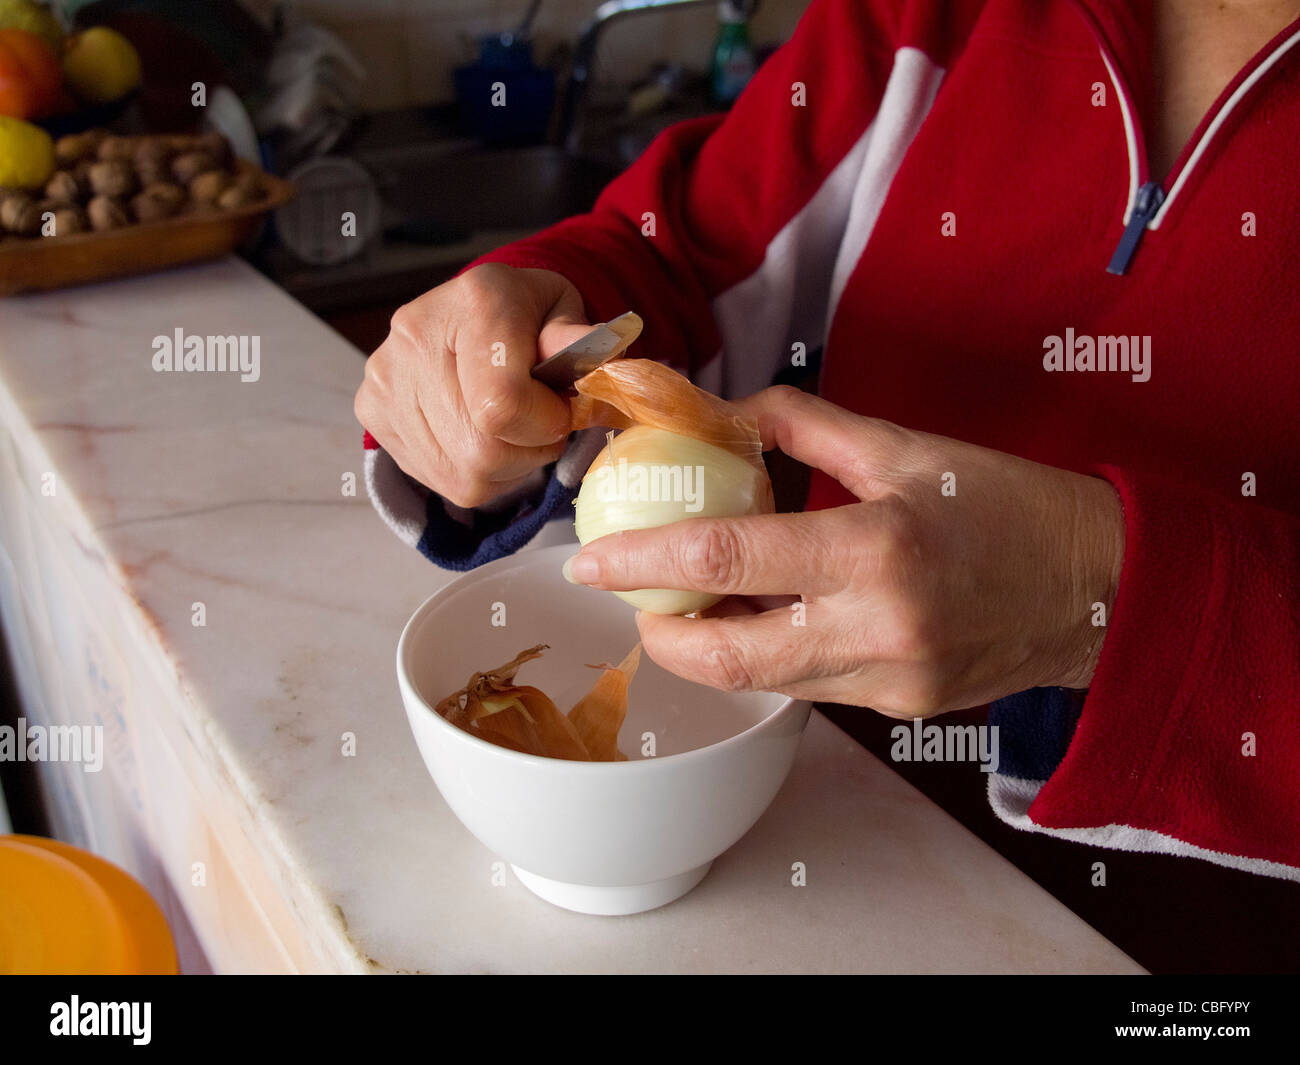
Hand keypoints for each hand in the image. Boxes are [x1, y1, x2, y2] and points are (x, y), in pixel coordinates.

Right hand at [354, 264, 592, 506]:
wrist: (470, 308)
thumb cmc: (527, 316)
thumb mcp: (566, 314)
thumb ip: (583, 344)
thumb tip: (605, 368)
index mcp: (475, 302)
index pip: (501, 406)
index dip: (543, 423)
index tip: (558, 408)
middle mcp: (415, 339)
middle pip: (482, 451)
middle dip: (528, 448)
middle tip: (537, 420)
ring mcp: (385, 381)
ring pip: (464, 475)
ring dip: (504, 465)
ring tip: (508, 425)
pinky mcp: (374, 414)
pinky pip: (441, 479)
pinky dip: (474, 470)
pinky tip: (478, 433)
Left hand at [563, 386, 1125, 715]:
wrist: (1099, 586)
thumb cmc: (1006, 504)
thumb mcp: (905, 447)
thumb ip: (806, 427)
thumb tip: (730, 413)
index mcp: (873, 547)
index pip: (727, 558)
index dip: (645, 561)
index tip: (591, 560)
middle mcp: (876, 628)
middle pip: (728, 656)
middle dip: (662, 634)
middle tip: (639, 598)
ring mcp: (889, 680)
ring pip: (764, 679)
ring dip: (714, 648)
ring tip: (699, 603)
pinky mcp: (901, 709)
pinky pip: (810, 687)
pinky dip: (774, 656)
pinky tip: (773, 619)